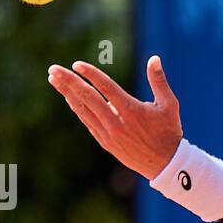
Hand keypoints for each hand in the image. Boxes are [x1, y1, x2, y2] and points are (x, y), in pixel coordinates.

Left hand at [47, 55, 183, 179]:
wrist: (165, 164)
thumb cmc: (169, 132)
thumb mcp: (169, 105)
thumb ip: (159, 81)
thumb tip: (154, 58)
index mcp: (131, 110)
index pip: (106, 87)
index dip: (90, 74)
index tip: (77, 64)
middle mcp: (116, 122)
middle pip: (87, 97)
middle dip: (68, 81)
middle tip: (53, 69)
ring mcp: (108, 133)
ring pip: (83, 109)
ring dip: (67, 93)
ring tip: (53, 79)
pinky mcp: (105, 142)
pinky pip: (87, 121)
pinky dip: (77, 108)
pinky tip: (69, 97)